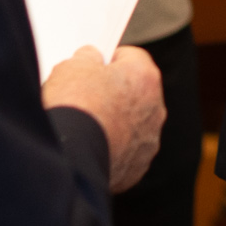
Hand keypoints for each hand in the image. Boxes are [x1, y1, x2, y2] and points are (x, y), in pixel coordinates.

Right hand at [40, 44, 165, 193]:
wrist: (71, 156)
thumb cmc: (74, 106)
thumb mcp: (72, 66)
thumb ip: (87, 58)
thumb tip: (91, 59)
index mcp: (144, 76)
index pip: (131, 57)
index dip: (108, 60)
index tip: (91, 67)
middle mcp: (154, 109)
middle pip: (134, 93)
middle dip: (112, 94)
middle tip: (83, 97)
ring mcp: (148, 141)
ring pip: (132, 125)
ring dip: (113, 124)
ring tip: (83, 127)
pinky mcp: (136, 168)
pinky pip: (125, 153)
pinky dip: (110, 150)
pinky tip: (88, 148)